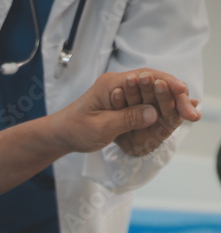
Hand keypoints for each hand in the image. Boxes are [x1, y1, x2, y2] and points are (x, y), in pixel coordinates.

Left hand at [51, 68, 199, 156]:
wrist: (61, 134)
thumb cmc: (75, 131)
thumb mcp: (100, 128)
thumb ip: (126, 119)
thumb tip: (153, 114)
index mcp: (112, 84)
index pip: (147, 77)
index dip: (167, 86)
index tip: (183, 93)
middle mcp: (119, 83)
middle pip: (153, 82)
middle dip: (174, 94)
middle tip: (191, 107)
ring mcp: (121, 91)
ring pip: (151, 91)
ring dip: (169, 100)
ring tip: (188, 109)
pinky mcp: (122, 102)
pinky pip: (145, 100)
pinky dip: (160, 106)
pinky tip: (173, 113)